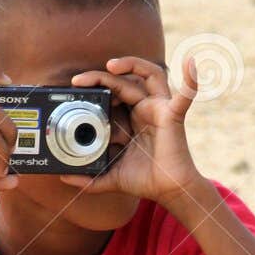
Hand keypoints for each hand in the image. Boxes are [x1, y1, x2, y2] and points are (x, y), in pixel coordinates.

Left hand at [62, 55, 204, 206]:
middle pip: (123, 81)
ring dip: (132, 64)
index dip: (94, 87)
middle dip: (100, 76)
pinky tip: (190, 63)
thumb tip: (63, 178)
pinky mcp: (172, 115)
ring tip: (111, 65)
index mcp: (129, 118)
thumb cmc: (145, 180)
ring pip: (149, 75)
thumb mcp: (109, 177)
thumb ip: (88, 179)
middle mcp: (144, 109)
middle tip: (78, 81)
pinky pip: (185, 95)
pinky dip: (190, 80)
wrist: (168, 192)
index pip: (111, 93)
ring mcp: (159, 109)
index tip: (73, 90)